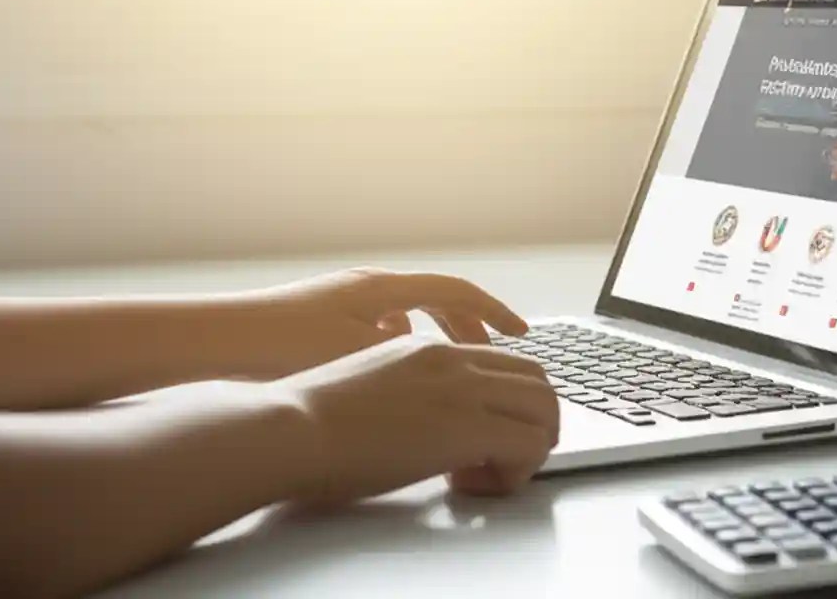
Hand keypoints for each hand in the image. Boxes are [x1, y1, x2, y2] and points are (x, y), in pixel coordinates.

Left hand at [260, 268, 529, 367]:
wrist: (209, 344)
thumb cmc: (279, 349)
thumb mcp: (360, 358)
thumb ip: (410, 359)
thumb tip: (447, 364)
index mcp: (382, 289)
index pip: (457, 291)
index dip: (494, 313)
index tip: (520, 333)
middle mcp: (363, 287)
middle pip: (432, 299)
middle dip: (465, 327)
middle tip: (486, 355)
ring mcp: (338, 302)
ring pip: (401, 315)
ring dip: (428, 337)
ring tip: (439, 368)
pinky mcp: (315, 321)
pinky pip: (372, 328)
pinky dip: (392, 346)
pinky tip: (384, 375)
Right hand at [278, 334, 557, 500]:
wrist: (291, 428)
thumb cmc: (310, 422)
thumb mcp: (371, 390)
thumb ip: (408, 395)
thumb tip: (422, 424)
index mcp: (429, 350)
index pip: (503, 364)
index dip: (505, 406)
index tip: (480, 440)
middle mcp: (454, 360)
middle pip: (537, 379)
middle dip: (534, 423)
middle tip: (501, 459)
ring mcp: (463, 388)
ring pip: (545, 406)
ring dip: (531, 446)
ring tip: (490, 475)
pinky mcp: (467, 425)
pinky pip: (529, 444)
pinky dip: (517, 471)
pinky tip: (472, 486)